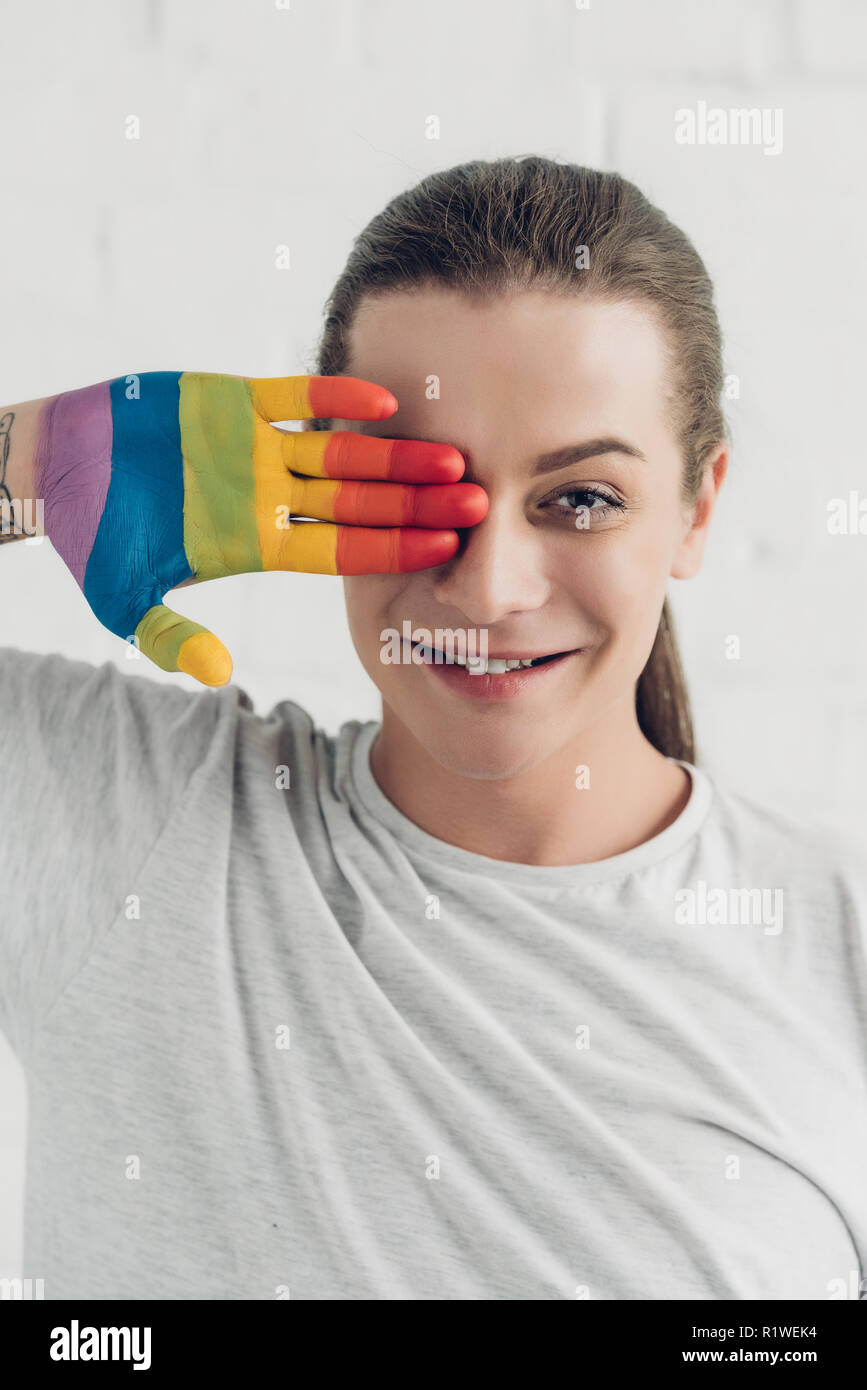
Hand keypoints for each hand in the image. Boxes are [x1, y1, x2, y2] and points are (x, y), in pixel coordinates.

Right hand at [36, 371, 487, 685]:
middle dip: (416, 505)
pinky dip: (335, 396)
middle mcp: (270, 496)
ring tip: (451, 458)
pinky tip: (384, 402)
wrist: (58, 470)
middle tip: (479, 504)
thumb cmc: (93, 538)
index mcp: (257, 544)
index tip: (446, 550)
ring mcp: (258, 449)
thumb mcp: (124, 600)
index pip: (342, 550)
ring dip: (395, 456)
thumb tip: (218, 677)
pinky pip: (297, 397)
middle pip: (360, 503)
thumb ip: (171, 638)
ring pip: (341, 453)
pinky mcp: (234, 401)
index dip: (394, 549)